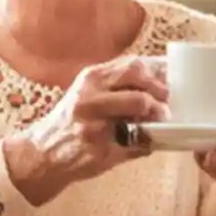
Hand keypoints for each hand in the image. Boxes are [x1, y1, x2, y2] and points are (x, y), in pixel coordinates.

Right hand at [4, 55, 168, 204]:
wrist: (44, 152)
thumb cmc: (72, 121)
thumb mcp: (88, 92)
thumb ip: (116, 84)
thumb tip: (159, 80)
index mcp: (91, 78)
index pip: (132, 63)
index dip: (157, 70)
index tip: (172, 78)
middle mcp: (91, 94)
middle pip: (136, 77)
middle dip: (159, 88)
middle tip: (169, 102)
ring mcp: (94, 120)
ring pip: (139, 105)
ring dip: (157, 115)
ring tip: (161, 123)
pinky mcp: (99, 146)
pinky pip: (136, 140)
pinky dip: (147, 143)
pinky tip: (146, 144)